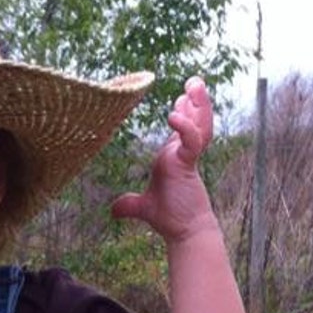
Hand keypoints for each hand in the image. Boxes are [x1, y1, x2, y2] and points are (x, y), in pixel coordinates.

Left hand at [111, 77, 218, 241]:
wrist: (183, 231)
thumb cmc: (169, 217)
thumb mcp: (144, 207)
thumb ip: (130, 204)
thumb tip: (113, 210)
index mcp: (175, 158)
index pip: (183, 129)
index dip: (184, 112)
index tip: (181, 97)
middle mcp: (182, 154)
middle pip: (196, 120)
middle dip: (196, 100)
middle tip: (193, 81)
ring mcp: (187, 158)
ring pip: (199, 125)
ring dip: (198, 105)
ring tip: (194, 85)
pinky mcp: (188, 165)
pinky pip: (191, 141)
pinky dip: (185, 128)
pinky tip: (174, 116)